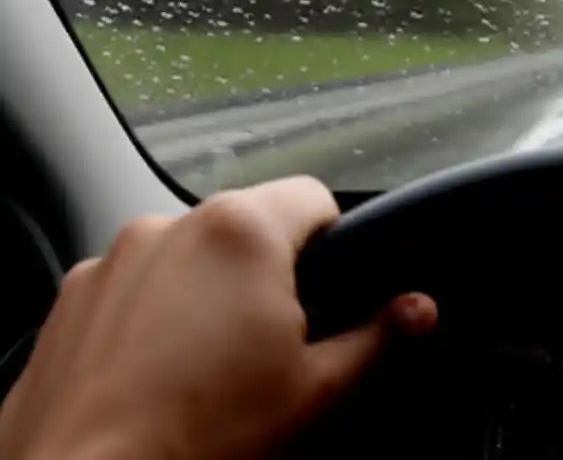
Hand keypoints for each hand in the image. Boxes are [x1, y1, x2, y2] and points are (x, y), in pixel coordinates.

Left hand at [0, 176, 436, 459]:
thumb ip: (378, 337)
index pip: (315, 197)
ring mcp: (111, 261)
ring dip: (207, 290)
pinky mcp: (72, 298)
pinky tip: (160, 375)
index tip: (328, 290)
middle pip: (248, 225)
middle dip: (267, 272)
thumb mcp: (315, 390)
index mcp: (243, 233)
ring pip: (188, 255)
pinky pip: (133, 286)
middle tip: (271, 346)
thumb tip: (420, 312)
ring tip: (209, 367)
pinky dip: (152, 315)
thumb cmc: (200, 440)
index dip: (335, 242)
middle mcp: (171, 228)